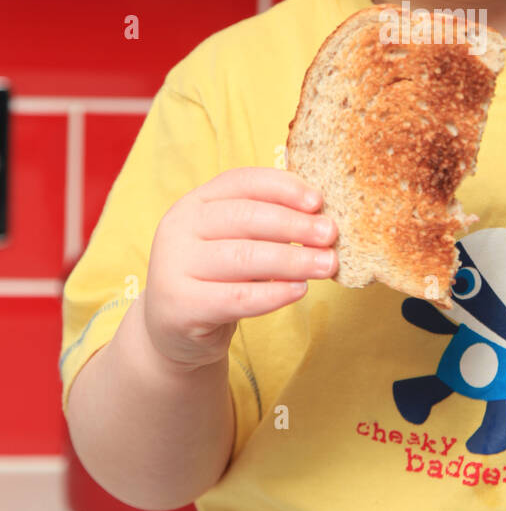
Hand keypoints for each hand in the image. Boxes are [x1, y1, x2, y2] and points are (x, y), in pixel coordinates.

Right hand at [143, 167, 338, 370]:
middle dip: (295, 225)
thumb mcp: (233, 241)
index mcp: (195, 202)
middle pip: (246, 217)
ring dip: (293, 259)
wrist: (170, 328)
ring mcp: (174, 266)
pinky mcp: (180, 305)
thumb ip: (265, 224)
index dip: (284, 187)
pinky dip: (274, 294)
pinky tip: (299, 290)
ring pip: (244, 256)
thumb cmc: (215, 277)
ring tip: (326, 264)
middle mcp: (179, 227)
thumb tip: (321, 217)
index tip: (319, 201)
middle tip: (330, 235)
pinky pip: (236, 298)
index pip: (242, 182)